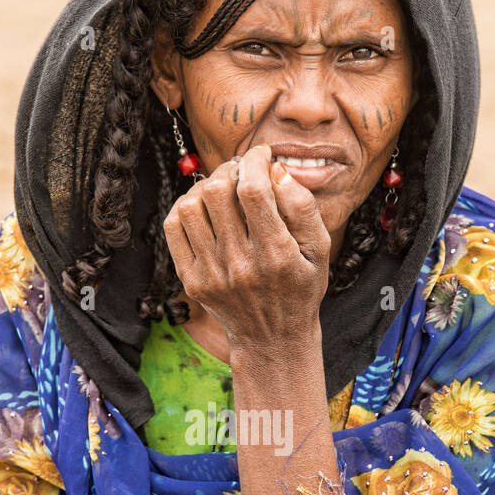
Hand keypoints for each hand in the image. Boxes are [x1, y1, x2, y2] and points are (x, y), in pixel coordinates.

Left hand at [163, 144, 330, 352]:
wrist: (272, 339)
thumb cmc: (300, 287)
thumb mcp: (319, 249)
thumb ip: (302, 206)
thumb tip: (276, 169)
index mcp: (276, 255)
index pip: (254, 190)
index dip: (255, 161)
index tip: (261, 155)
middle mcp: (240, 265)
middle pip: (218, 192)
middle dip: (229, 168)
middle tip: (241, 170)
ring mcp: (211, 274)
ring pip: (191, 206)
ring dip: (206, 186)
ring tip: (223, 188)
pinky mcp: (192, 280)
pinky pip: (174, 228)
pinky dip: (186, 207)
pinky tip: (205, 208)